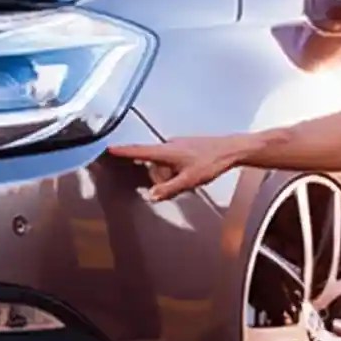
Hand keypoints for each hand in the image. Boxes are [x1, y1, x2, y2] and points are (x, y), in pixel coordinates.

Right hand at [107, 135, 242, 201]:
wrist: (231, 150)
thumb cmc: (211, 162)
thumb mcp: (189, 180)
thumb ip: (168, 189)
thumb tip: (152, 195)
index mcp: (166, 151)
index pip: (139, 151)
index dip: (123, 151)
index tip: (108, 148)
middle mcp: (169, 145)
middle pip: (153, 164)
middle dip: (161, 177)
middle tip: (179, 185)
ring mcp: (178, 144)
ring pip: (165, 164)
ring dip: (171, 174)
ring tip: (190, 179)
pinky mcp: (186, 146)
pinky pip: (174, 161)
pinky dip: (178, 170)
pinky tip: (193, 173)